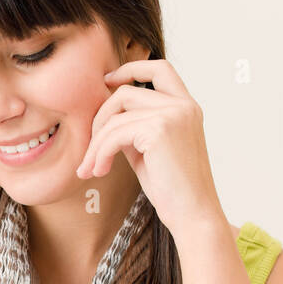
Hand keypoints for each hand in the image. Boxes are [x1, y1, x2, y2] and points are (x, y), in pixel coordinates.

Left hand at [76, 59, 224, 238]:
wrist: (193, 215)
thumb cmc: (173, 190)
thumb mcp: (149, 151)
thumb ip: (133, 129)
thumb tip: (104, 118)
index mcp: (187, 107)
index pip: (160, 68)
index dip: (131, 68)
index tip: (107, 81)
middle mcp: (183, 105)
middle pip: (125, 92)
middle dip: (100, 119)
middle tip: (89, 151)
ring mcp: (173, 114)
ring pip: (115, 114)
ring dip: (95, 143)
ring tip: (91, 169)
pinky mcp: (160, 130)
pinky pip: (114, 134)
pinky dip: (100, 152)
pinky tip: (100, 171)